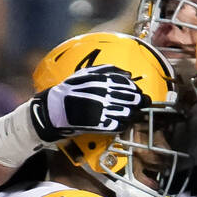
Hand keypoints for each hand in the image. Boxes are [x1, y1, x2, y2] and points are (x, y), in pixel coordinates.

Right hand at [29, 66, 144, 142]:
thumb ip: (109, 71)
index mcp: (105, 81)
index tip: (138, 94)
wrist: (57, 108)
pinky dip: (123, 125)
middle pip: (133, 99)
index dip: (136, 91)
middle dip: (139, 103)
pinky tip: (122, 123)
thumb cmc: (72, 90)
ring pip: (129, 113)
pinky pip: (119, 126)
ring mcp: (104, 111)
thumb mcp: (89, 73)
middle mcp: (107, 95)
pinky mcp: (101, 125)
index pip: (129, 85)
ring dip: (133, 114)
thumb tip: (128, 74)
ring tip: (132, 114)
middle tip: (140, 105)